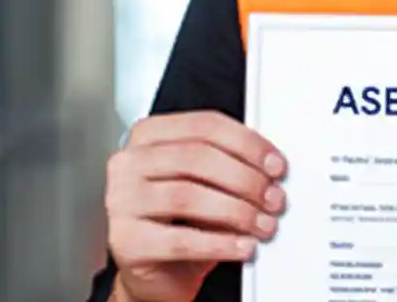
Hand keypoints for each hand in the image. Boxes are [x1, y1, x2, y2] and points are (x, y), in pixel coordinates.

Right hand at [105, 111, 287, 301]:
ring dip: (237, 211)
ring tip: (263, 224)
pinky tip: (243, 246)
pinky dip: (220, 243)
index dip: (247, 143)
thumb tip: (270, 167)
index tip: (275, 163)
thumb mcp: (208, 183)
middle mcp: (128, 163)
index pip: (204, 125)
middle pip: (196, 158)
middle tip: (274, 197)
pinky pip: (181, 240)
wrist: (158, 271)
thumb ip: (231, 165)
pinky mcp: (125, 241)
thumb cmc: (183, 220)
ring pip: (188, 196)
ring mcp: (121, 201)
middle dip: (245, 178)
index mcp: (149, 136)